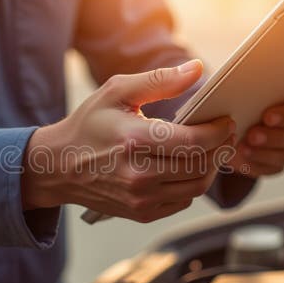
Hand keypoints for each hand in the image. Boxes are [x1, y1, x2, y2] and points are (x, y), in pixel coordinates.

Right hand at [21, 60, 235, 222]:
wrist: (58, 166)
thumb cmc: (89, 125)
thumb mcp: (117, 91)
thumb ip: (159, 80)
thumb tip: (197, 69)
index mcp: (134, 141)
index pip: (194, 142)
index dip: (218, 132)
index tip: (225, 121)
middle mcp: (138, 175)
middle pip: (200, 166)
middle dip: (220, 148)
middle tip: (224, 133)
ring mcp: (140, 199)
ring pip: (196, 187)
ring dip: (210, 167)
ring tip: (210, 150)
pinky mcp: (141, 213)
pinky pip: (182, 201)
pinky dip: (192, 184)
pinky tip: (187, 167)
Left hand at [227, 93, 283, 176]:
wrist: (229, 127)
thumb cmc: (242, 102)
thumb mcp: (244, 90)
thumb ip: (251, 86)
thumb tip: (241, 78)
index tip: (267, 117)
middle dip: (275, 136)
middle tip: (253, 134)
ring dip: (266, 152)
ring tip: (245, 147)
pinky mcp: (278, 164)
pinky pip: (275, 168)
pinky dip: (258, 164)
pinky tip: (245, 157)